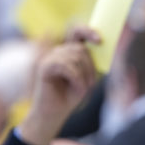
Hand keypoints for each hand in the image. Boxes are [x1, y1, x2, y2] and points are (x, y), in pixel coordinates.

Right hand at [21, 26, 99, 144]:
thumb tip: (99, 47)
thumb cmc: (69, 96)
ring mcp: (48, 59)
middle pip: (80, 48)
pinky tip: (78, 90)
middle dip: (90, 66)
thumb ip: (89, 62)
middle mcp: (56, 53)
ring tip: (84, 89)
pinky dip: (77, 80)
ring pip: (75, 57)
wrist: (53, 114)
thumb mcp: (86, 77)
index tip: (100, 40)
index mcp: (66, 52)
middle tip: (91, 83)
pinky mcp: (44, 68)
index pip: (75, 32)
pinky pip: (67, 67)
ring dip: (85, 75)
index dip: (87, 31)